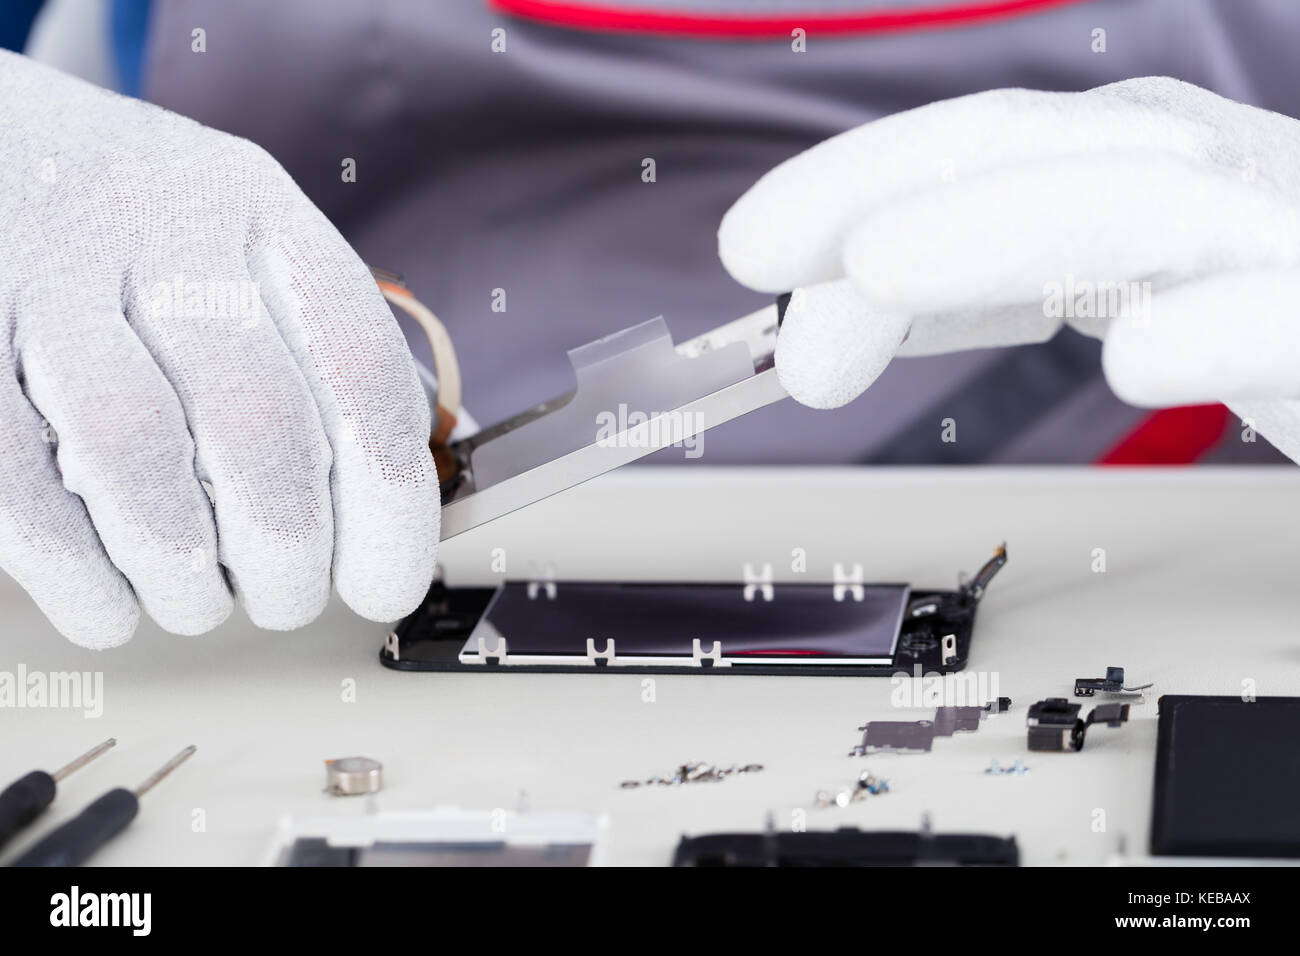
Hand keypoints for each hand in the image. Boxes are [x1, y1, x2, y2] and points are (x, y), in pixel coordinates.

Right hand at [0, 52, 437, 646]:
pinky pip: (16, 478)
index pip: (360, 370)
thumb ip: (320, 360)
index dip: (389, 502)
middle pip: (255, 419)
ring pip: (130, 445)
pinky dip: (75, 569)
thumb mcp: (243, 250)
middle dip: (285, 546)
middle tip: (287, 597)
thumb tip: (406, 499)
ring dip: (179, 566)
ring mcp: (43, 269)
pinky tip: (108, 600)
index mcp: (259, 210)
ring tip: (197, 603)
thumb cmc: (137, 237)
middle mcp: (159, 222)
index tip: (385, 584)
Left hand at [718, 76, 1299, 460]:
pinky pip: (1290, 310)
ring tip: (881, 265)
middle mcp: (1202, 181)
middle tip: (764, 243)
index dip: (854, 181)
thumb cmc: (1272, 303)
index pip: (974, 152)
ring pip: (1142, 206)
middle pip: (1034, 152)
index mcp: (1130, 174)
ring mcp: (1282, 238)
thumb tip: (824, 328)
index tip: (753, 247)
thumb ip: (976, 285)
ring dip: (1001, 227)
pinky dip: (1224, 327)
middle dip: (891, 183)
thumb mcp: (1106, 281)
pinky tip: (1145, 356)